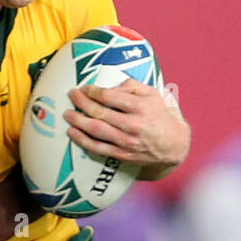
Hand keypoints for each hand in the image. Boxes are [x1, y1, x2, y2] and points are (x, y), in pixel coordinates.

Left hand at [64, 78, 189, 173]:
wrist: (173, 145)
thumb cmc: (161, 115)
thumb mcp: (153, 94)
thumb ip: (132, 86)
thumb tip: (109, 85)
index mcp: (141, 106)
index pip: (110, 96)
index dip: (93, 91)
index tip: (84, 88)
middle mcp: (133, 124)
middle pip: (100, 112)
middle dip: (81, 103)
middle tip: (71, 95)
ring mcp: (126, 141)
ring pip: (96, 130)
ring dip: (78, 121)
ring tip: (67, 114)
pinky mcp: (122, 154)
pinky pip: (97, 148)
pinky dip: (82, 140)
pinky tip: (72, 133)